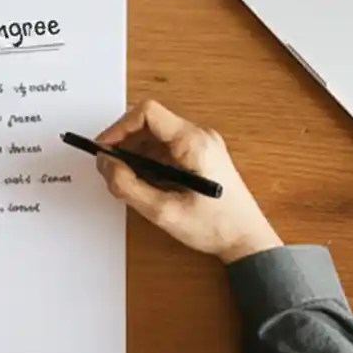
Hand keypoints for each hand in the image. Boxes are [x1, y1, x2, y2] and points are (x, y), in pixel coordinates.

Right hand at [96, 101, 281, 263]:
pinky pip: (166, 148)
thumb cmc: (216, 227)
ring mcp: (201, 145)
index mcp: (193, 142)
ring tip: (127, 181)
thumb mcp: (163, 211)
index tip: (104, 147)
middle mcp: (199, 136)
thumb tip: (105, 164)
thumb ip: (128, 186)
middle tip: (110, 167)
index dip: (120, 127)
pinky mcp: (200, 155)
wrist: (248, 240)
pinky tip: (145, 184)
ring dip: (135, 154)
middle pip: (149, 123)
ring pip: (155, 137)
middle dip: (124, 142)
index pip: (148, 113)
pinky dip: (148, 161)